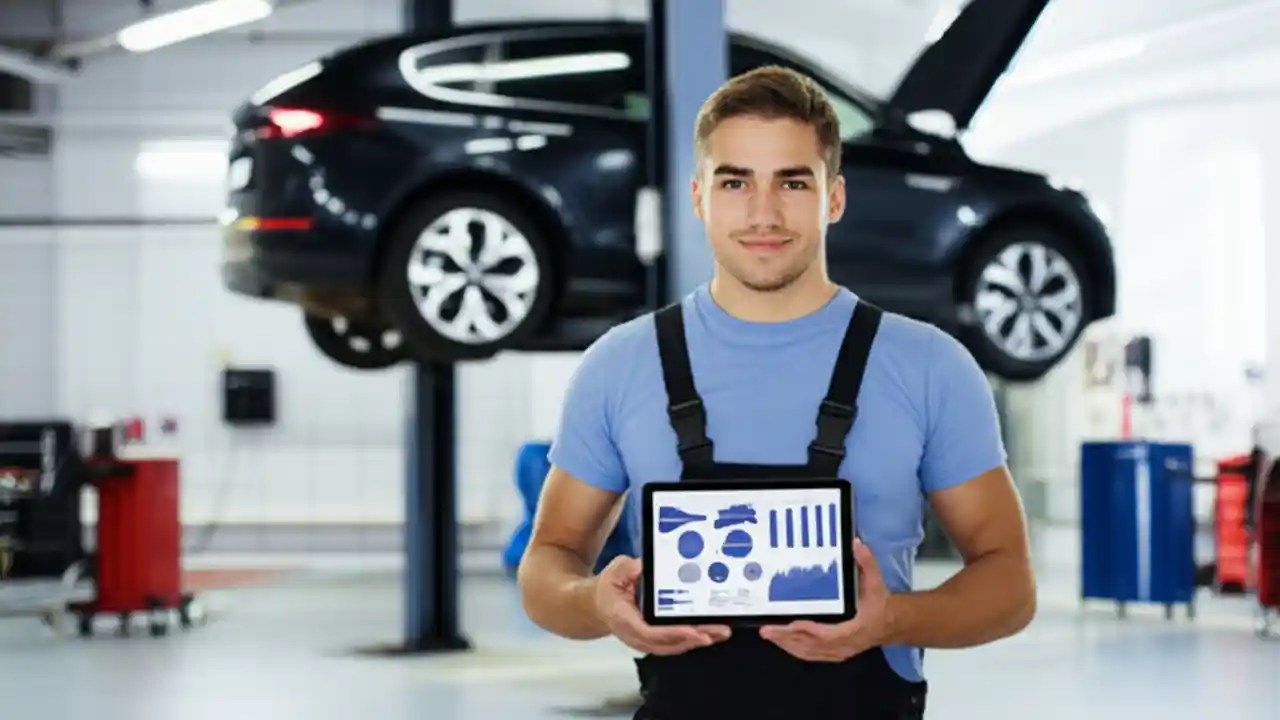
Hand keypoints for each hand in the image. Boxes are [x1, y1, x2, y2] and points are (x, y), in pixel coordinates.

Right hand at [593, 555, 730, 655]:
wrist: (598, 605)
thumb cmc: (609, 588)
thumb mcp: (617, 571)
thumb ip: (631, 568)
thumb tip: (647, 566)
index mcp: (623, 618)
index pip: (649, 632)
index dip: (673, 633)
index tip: (692, 630)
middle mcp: (635, 635)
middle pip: (667, 643)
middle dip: (694, 638)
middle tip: (716, 631)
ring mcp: (644, 641)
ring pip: (673, 647)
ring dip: (698, 640)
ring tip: (720, 632)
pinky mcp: (654, 641)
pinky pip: (675, 644)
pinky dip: (693, 640)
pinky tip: (710, 633)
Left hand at [759, 538, 891, 661]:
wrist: (891, 624)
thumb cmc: (880, 604)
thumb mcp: (876, 581)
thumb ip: (867, 563)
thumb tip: (856, 544)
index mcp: (855, 629)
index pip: (829, 634)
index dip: (809, 630)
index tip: (791, 624)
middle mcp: (845, 644)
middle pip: (812, 645)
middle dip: (788, 638)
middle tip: (767, 630)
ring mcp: (839, 651)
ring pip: (809, 652)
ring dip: (788, 645)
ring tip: (769, 635)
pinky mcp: (834, 653)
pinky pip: (811, 655)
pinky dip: (795, 650)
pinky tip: (782, 643)